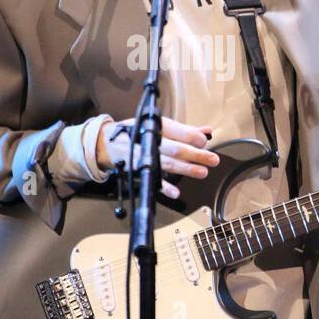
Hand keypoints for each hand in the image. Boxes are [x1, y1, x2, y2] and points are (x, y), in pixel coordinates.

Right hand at [96, 115, 218, 199]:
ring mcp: (143, 157)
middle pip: (175, 149)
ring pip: (167, 164)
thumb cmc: (135, 132)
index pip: (175, 131)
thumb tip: (207, 131)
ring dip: (186, 169)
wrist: (105, 144)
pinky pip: (152, 180)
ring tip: (202, 172)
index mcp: (154, 127)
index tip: (205, 141)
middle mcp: (148, 141)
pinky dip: (163, 187)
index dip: (192, 136)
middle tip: (212, 159)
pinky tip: (175, 192)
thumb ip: (183, 130)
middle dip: (195, 155)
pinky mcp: (138, 171)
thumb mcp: (156, 125)